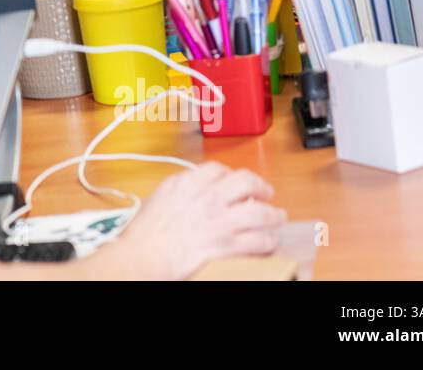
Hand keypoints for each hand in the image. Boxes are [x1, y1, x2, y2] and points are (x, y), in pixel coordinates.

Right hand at [95, 162, 285, 279]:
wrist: (144, 254)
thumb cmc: (145, 232)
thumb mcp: (159, 197)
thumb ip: (179, 188)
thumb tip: (192, 188)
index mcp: (187, 182)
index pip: (218, 169)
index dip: (232, 174)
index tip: (236, 181)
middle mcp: (207, 197)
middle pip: (245, 182)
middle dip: (260, 187)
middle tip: (266, 192)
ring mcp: (218, 220)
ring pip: (259, 212)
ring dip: (273, 215)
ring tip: (278, 218)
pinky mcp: (225, 244)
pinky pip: (257, 241)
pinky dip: (268, 243)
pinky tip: (270, 243)